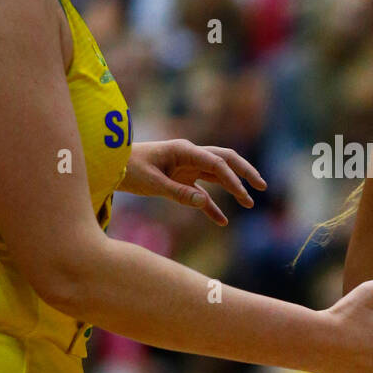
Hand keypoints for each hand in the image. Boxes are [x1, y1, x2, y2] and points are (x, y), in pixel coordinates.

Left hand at [119, 140, 265, 224]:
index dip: (232, 178)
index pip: (216, 162)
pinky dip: (212, 206)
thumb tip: (203, 203)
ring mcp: (187, 167)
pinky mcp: (181, 180)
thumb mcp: (151, 183)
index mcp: (184, 150)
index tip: (243, 195)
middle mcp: (189, 155)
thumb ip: (178, 193)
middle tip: (261, 186)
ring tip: (250, 203)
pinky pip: (202, 193)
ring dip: (234, 187)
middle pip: (225, 160)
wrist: (111, 166)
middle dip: (244, 172)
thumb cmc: (128, 169)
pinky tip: (222, 222)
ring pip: (218, 174)